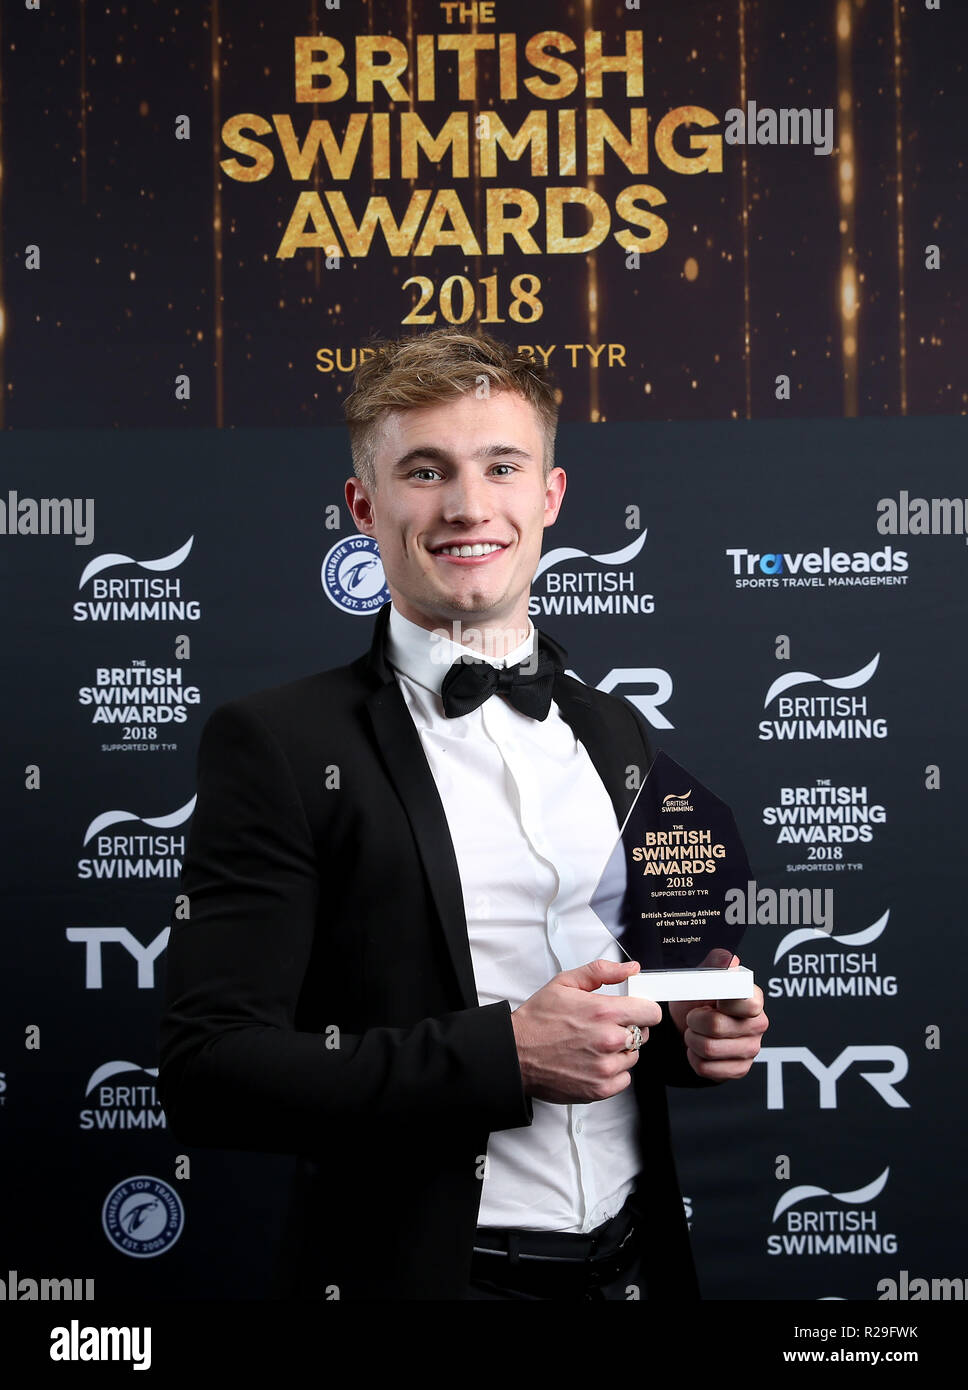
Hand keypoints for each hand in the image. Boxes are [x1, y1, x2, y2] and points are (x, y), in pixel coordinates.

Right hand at [511, 959, 660, 1103]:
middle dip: (628, 1027)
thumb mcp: (565, 983)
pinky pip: (624, 1079)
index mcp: (602, 1012)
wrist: (515, 1054)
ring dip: (620, 1050)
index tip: (634, 1010)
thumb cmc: (537, 1020)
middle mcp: (608, 1041)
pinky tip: (593, 1061)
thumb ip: (602, 972)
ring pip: (633, 1056)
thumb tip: (630, 968)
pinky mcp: (600, 1089)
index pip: (651, 1012)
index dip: (643, 1009)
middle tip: (605, 1026)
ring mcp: (605, 1068)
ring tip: (594, 1044)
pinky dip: (613, 1071)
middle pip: (644, 1034)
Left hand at [667, 953, 768, 1080]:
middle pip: (717, 1026)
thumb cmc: (698, 1000)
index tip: (711, 1000)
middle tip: (693, 1017)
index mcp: (753, 998)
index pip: (747, 1003)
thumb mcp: (701, 977)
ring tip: (695, 1031)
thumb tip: (730, 960)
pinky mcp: (740, 1069)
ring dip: (692, 1040)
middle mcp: (757, 1024)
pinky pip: (706, 1068)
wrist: (687, 1026)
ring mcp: (751, 1049)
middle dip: (694, 1021)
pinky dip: (694, 1058)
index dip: (722, 1002)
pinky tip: (698, 1049)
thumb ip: (716, 964)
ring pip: (709, 1049)